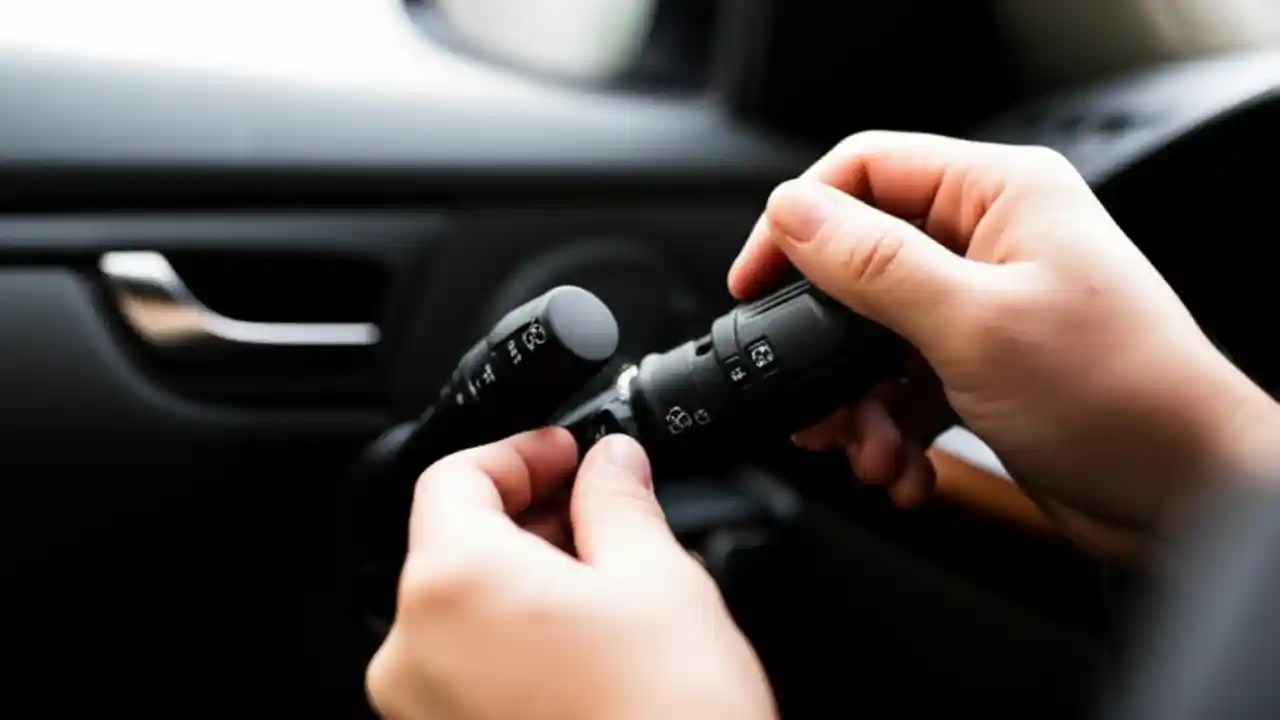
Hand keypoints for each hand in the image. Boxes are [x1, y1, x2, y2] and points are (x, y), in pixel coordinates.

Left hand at [365, 428, 775, 719]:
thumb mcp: (658, 580)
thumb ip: (620, 500)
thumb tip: (612, 462)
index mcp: (452, 587)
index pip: (455, 476)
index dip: (520, 451)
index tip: (567, 451)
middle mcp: (414, 655)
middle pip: (454, 543)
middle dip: (530, 513)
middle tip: (602, 506)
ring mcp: (424, 715)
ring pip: (465, 608)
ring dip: (528, 574)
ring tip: (609, 580)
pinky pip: (469, 667)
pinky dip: (517, 635)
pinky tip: (589, 642)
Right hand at [729, 130, 1279, 559]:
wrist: (1187, 495)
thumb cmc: (1119, 397)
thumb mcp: (973, 323)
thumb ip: (872, 265)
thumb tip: (792, 212)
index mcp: (999, 194)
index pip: (866, 170)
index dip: (799, 220)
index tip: (754, 278)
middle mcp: (990, 240)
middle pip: (860, 264)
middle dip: (827, 343)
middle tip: (809, 396)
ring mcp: (986, 304)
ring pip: (873, 337)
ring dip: (859, 403)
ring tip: (869, 451)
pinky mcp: (981, 364)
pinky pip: (903, 384)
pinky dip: (891, 429)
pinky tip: (903, 467)